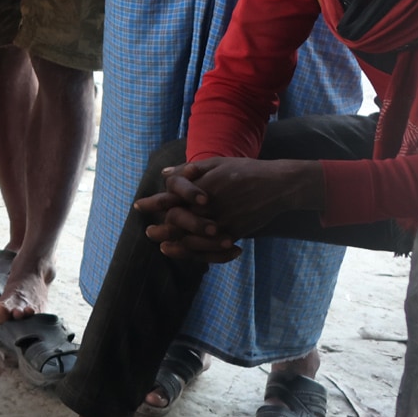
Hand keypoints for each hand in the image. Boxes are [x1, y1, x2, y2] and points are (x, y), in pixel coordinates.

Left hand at [132, 157, 323, 260]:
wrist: (278, 185)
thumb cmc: (246, 171)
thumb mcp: (217, 163)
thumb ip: (188, 170)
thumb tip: (163, 174)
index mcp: (202, 186)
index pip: (170, 197)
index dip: (153, 203)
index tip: (139, 206)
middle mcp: (209, 205)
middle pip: (177, 221)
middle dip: (161, 228)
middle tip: (149, 232)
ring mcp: (222, 221)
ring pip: (193, 238)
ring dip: (175, 244)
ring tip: (163, 246)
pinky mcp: (235, 232)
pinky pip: (213, 248)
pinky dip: (199, 252)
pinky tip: (189, 252)